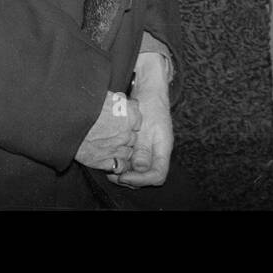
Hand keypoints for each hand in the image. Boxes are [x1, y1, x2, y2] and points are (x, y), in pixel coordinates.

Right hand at [74, 91, 141, 173]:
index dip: (129, 121)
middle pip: (133, 138)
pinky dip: (117, 164)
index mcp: (129, 115)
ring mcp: (116, 148)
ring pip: (128, 153)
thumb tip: (125, 102)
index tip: (122, 121)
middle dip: (125, 136)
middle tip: (113, 133)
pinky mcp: (103, 161)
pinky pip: (119, 166)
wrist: (67, 120)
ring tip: (110, 146)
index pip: (138, 121)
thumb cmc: (85, 104)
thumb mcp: (107, 95)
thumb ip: (120, 101)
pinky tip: (110, 158)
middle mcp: (125, 133)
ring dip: (122, 150)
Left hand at [110, 53, 172, 187]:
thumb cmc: (149, 104)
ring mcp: (149, 151)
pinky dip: (123, 165)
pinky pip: (133, 164)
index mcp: (163, 148)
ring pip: (139, 173)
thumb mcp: (147, 124)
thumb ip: (144, 147)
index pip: (158, 175)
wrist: (149, 92)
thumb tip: (140, 168)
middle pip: (147, 178)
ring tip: (109, 169)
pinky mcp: (141, 148)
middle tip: (112, 175)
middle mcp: (157, 154)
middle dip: (130, 180)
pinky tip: (111, 160)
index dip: (142, 180)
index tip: (124, 176)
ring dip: (124, 174)